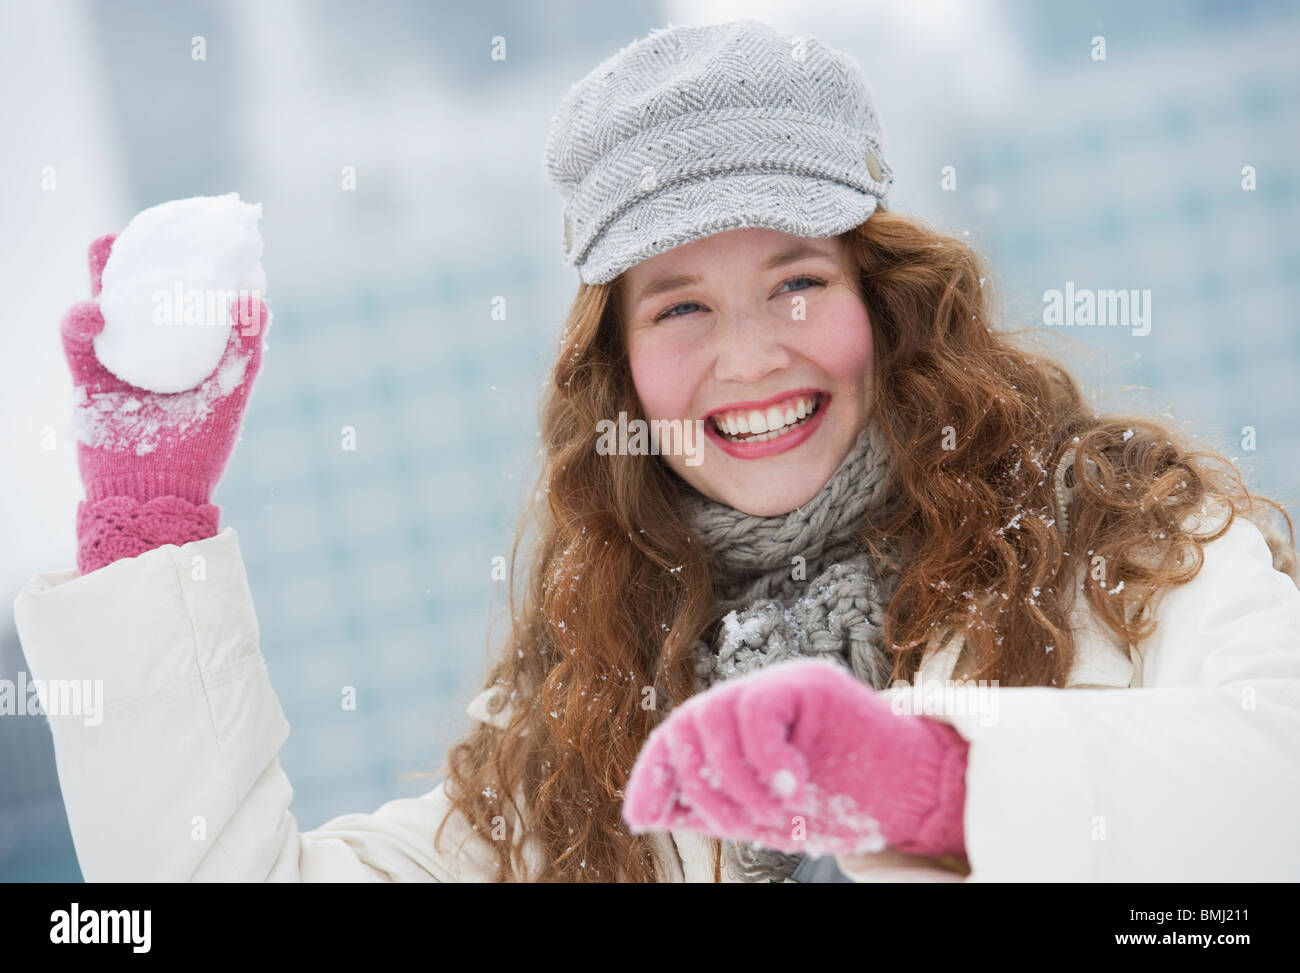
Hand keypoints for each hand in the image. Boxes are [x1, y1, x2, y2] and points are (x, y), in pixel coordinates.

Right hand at [62, 233, 269, 505]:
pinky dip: (81, 322)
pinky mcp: (88, 379)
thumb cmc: (199, 450)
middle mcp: (152, 350)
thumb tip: (256, 299)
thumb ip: (243, 351)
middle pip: (142, 292)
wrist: (155, 496)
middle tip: (146, 226)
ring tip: (106, 244)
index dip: (192, 267)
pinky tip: (93, 310)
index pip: (188, 300)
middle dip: (141, 258)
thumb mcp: (228, 396)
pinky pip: (78, 341)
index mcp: (188, 351)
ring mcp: (118, 361)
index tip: (204, 234)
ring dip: (103, 273)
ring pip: (106, 305)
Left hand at [621, 657, 969, 858]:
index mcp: (735, 725)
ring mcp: (781, 680)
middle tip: (747, 827)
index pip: (677, 736)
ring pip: (716, 718)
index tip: (642, 817)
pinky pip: (757, 709)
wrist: (921, 793)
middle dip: (706, 788)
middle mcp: (752, 695)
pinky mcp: (810, 679)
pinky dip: (765, 758)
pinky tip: (792, 788)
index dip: (652, 773)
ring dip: (740, 782)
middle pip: (689, 725)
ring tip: (778, 815)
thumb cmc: (845, 804)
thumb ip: (711, 805)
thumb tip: (645, 810)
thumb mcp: (764, 813)